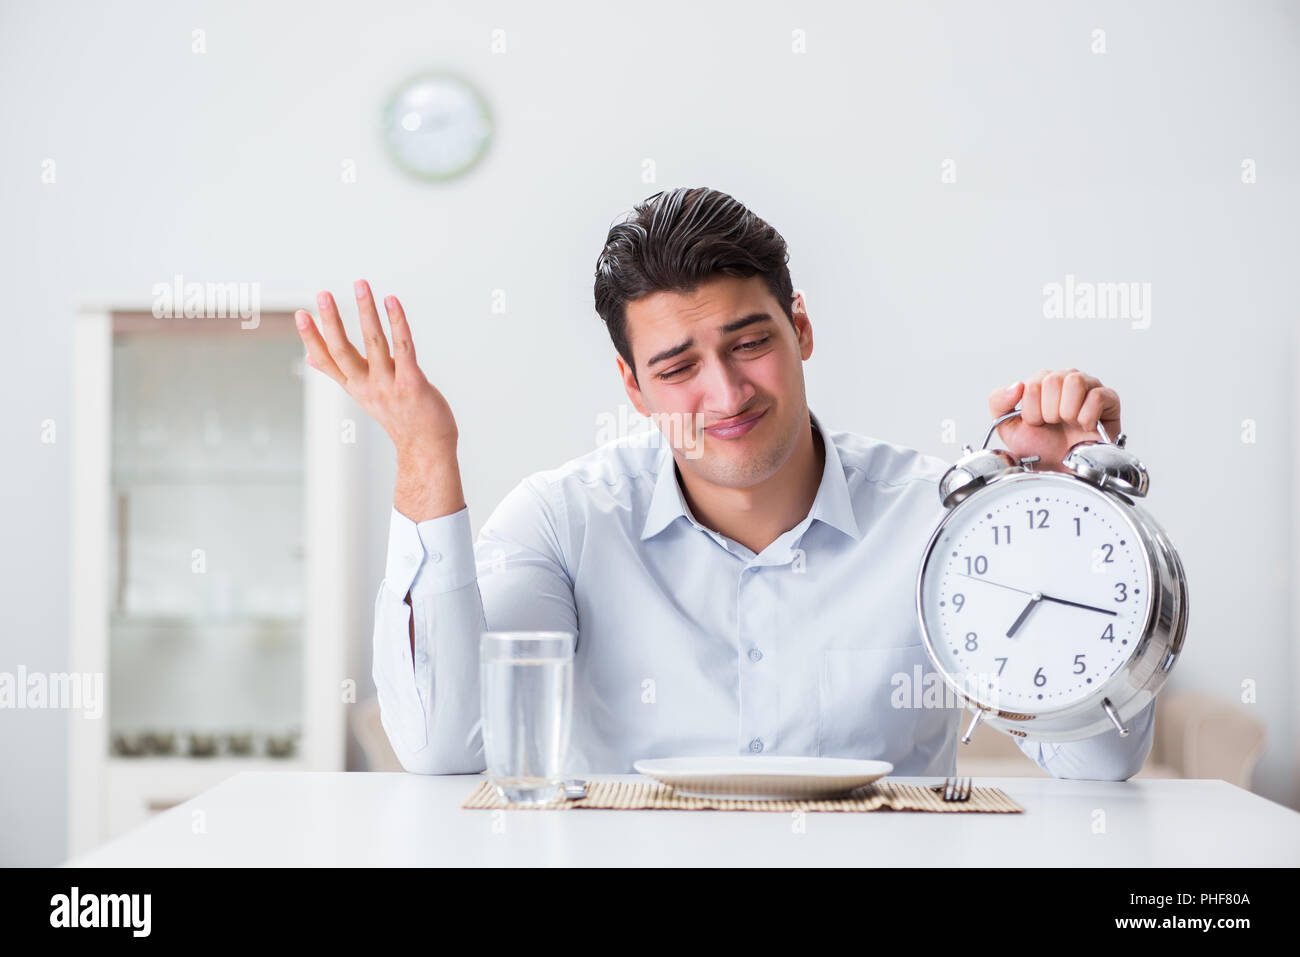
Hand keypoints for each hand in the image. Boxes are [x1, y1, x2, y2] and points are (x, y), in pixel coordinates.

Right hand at [294, 280, 457, 457]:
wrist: (426, 446)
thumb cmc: (398, 416)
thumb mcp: (363, 395)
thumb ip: (339, 374)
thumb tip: (308, 358)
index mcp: (354, 387)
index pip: (326, 360)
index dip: (311, 338)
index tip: (299, 314)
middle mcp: (368, 387)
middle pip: (343, 350)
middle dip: (332, 321)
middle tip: (323, 294)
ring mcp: (390, 385)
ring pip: (374, 342)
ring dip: (366, 311)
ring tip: (361, 284)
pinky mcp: (413, 383)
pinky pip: (403, 347)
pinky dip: (398, 322)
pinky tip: (392, 301)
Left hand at [987, 368, 1120, 471]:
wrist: (1062, 471)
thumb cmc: (1040, 449)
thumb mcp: (1008, 427)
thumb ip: (999, 401)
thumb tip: (1016, 385)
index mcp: (1042, 383)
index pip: (1033, 383)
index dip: (1032, 410)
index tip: (1037, 423)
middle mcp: (1065, 380)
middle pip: (1053, 380)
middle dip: (1049, 412)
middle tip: (1054, 425)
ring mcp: (1088, 387)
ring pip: (1074, 381)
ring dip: (1067, 411)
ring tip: (1069, 424)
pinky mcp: (1109, 399)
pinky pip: (1097, 395)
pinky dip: (1087, 416)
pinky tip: (1085, 426)